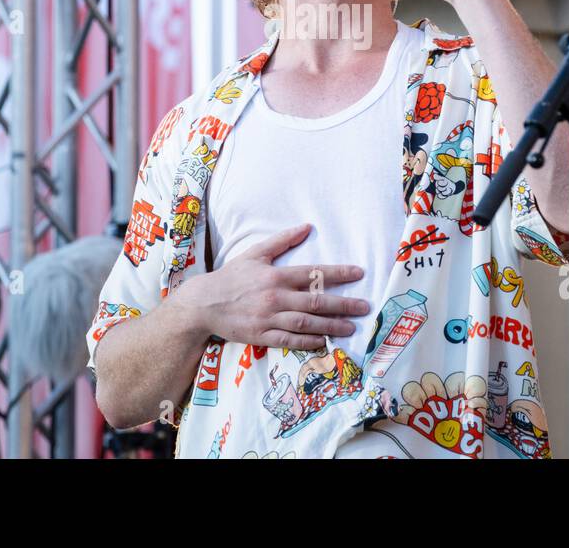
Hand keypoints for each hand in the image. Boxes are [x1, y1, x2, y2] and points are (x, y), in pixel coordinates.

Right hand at [173, 223, 370, 349]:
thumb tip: (307, 227)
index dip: (339, 273)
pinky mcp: (262, 337)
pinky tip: (323, 342)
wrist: (204, 304)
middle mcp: (275, 298)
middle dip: (344, 304)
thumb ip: (282, 241)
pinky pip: (290, 341)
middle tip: (365, 307)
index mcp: (276, 276)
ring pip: (306, 324)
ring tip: (351, 327)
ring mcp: (269, 319)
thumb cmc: (231, 277)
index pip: (314, 274)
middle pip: (316, 302)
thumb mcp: (255, 254)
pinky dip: (308, 342)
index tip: (359, 273)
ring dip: (331, 326)